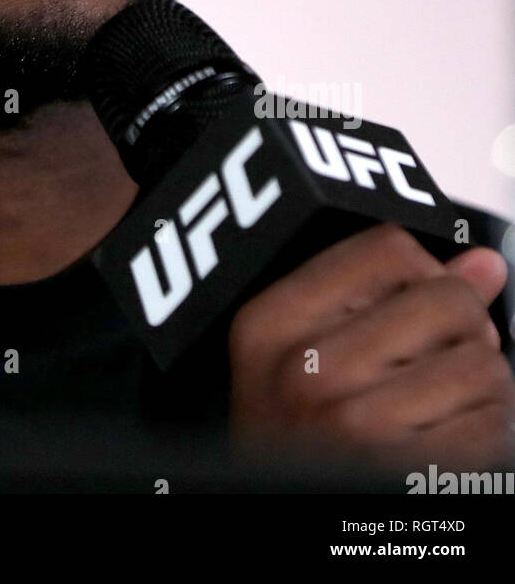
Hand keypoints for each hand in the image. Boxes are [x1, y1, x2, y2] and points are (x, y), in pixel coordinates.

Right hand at [227, 223, 513, 471]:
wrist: (285, 517)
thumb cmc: (295, 442)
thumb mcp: (301, 357)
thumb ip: (385, 295)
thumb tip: (481, 262)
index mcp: (273, 326)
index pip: (387, 250)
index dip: (423, 273)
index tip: (420, 305)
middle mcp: (307, 372)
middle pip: (446, 299)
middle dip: (462, 329)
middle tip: (439, 362)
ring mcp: (356, 427)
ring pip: (483, 364)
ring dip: (481, 385)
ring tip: (442, 406)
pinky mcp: (407, 474)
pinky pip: (494, 425)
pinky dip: (488, 430)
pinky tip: (452, 438)